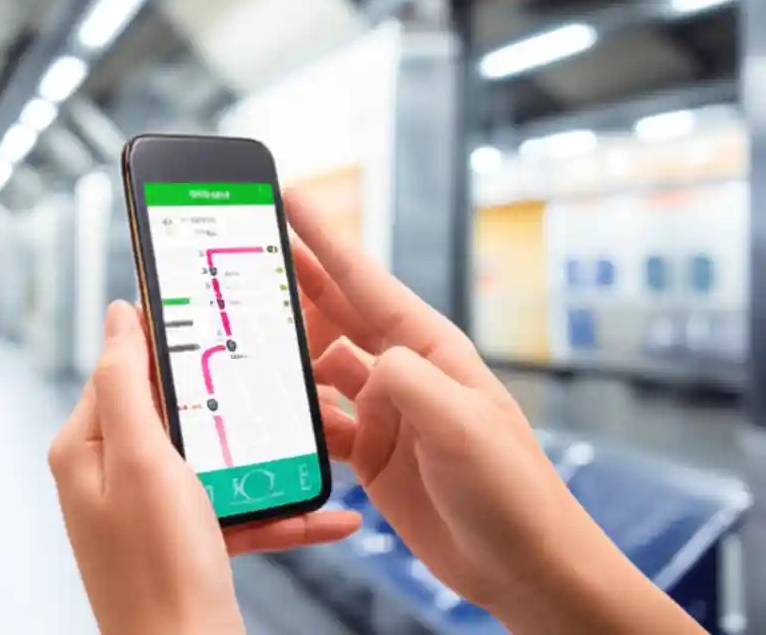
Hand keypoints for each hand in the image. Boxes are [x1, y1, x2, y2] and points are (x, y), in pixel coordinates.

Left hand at [48, 302, 358, 633]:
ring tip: (314, 444)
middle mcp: (113, 476)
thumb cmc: (157, 570)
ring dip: (266, 457)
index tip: (210, 310)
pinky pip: (238, 510)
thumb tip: (116, 317)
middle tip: (272, 373)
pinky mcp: (187, 543)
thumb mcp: (141, 459)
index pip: (122, 368)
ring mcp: (151, 512)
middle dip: (227, 399)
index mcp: (87, 449)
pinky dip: (280, 511)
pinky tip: (328, 512)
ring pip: (214, 460)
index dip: (165, 339)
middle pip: (175, 412)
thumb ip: (126, 382)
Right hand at [285, 190, 703, 634]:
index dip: (325, 239)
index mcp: (431, 350)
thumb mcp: (463, 426)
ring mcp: (385, 413)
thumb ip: (409, 381)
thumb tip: (361, 358)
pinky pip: (319, 423)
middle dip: (294, 283)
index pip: (366, 281)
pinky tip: (267, 408)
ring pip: (320, 368)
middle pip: (335, 315)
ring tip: (242, 333)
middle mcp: (404, 373)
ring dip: (286, 352)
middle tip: (246, 255)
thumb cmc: (512, 491)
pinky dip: (293, 415)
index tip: (291, 199)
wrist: (524, 567)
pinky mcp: (371, 454)